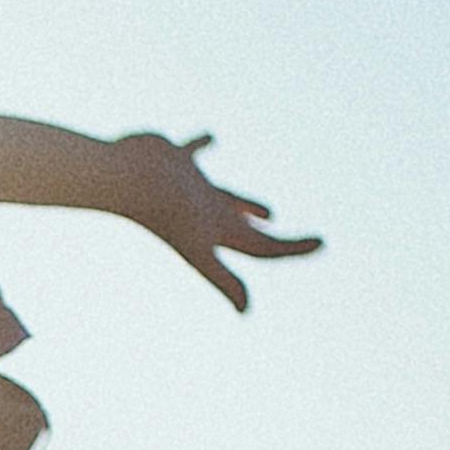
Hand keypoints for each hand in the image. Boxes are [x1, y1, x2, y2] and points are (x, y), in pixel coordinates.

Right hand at [114, 129, 322, 312]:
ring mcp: (193, 190)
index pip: (263, 248)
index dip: (293, 248)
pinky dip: (205, 147)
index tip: (323, 242)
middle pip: (249, 233)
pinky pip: (196, 152)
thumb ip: (222, 279)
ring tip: (267, 213)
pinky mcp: (177, 162)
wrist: (126, 178)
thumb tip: (246, 311)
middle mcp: (208, 215)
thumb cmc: (164, 212)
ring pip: (228, 201)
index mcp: (219, 233)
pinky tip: (213, 138)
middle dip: (273, 239)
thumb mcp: (198, 247)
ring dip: (248, 207)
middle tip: (298, 240)